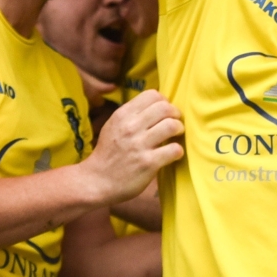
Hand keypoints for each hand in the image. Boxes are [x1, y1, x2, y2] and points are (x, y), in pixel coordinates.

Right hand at [80, 90, 184, 204]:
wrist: (97, 181)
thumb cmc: (108, 153)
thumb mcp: (113, 126)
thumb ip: (132, 114)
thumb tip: (157, 105)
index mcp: (123, 115)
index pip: (152, 95)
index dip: (164, 101)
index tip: (165, 112)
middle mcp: (131, 127)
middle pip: (165, 108)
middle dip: (175, 114)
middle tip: (175, 122)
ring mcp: (140, 145)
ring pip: (172, 125)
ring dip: (179, 129)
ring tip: (176, 136)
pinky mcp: (148, 163)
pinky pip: (174, 150)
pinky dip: (178, 151)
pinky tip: (173, 154)